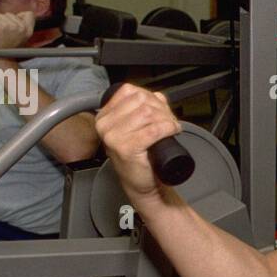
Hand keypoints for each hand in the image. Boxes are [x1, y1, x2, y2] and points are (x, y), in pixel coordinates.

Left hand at [0, 10, 34, 50]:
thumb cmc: (5, 48)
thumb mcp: (19, 37)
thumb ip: (21, 25)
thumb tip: (18, 15)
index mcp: (28, 30)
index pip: (29, 14)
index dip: (19, 16)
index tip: (12, 24)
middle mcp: (22, 27)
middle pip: (11, 14)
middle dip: (4, 21)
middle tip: (2, 32)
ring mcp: (12, 26)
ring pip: (1, 15)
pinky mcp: (1, 25)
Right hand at [95, 83, 181, 202]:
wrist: (141, 184)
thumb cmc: (139, 157)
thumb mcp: (133, 128)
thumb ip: (140, 109)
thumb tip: (156, 96)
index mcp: (104, 117)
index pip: (128, 91)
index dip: (150, 96)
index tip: (160, 108)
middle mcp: (104, 125)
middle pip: (140, 101)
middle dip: (161, 108)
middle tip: (169, 120)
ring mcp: (114, 137)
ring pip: (148, 113)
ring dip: (166, 118)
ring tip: (171, 127)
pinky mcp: (127, 148)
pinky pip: (154, 129)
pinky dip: (168, 128)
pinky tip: (173, 131)